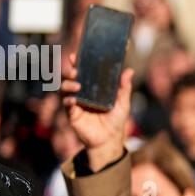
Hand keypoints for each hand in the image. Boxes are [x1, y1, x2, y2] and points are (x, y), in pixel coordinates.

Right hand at [59, 51, 132, 171]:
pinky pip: (67, 104)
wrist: (109, 140)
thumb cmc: (116, 121)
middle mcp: (82, 93)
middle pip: (71, 78)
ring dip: (68, 84)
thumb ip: (124, 87)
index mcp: (93, 88)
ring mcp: (76, 103)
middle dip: (71, 72)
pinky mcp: (72, 114)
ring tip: (77, 85)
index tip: (75, 55)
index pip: (84, 73)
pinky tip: (73, 100)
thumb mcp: (123, 103)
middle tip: (76, 70)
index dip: (78, 63)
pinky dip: (68, 100)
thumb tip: (129, 71)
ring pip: (65, 89)